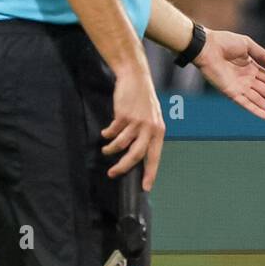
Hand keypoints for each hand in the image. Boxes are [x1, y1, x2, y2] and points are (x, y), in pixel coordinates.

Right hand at [101, 64, 164, 189]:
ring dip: (110, 150)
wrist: (136, 78)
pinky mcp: (124, 116)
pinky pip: (112, 132)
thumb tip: (139, 156)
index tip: (146, 187)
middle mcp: (150, 128)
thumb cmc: (143, 100)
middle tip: (112, 174)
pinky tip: (105, 133)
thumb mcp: (152, 118)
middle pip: (136, 155)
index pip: (155, 156)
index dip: (150, 173)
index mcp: (159, 131)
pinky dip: (107, 134)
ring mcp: (137, 122)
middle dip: (123, 167)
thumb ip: (147, 135)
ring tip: (106, 150)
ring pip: (121, 144)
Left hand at [194, 29, 264, 120]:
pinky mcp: (230, 92)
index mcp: (252, 67)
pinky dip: (255, 109)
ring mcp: (239, 87)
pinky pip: (245, 103)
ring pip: (259, 100)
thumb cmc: (225, 42)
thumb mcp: (247, 45)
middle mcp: (247, 79)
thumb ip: (263, 55)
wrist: (207, 47)